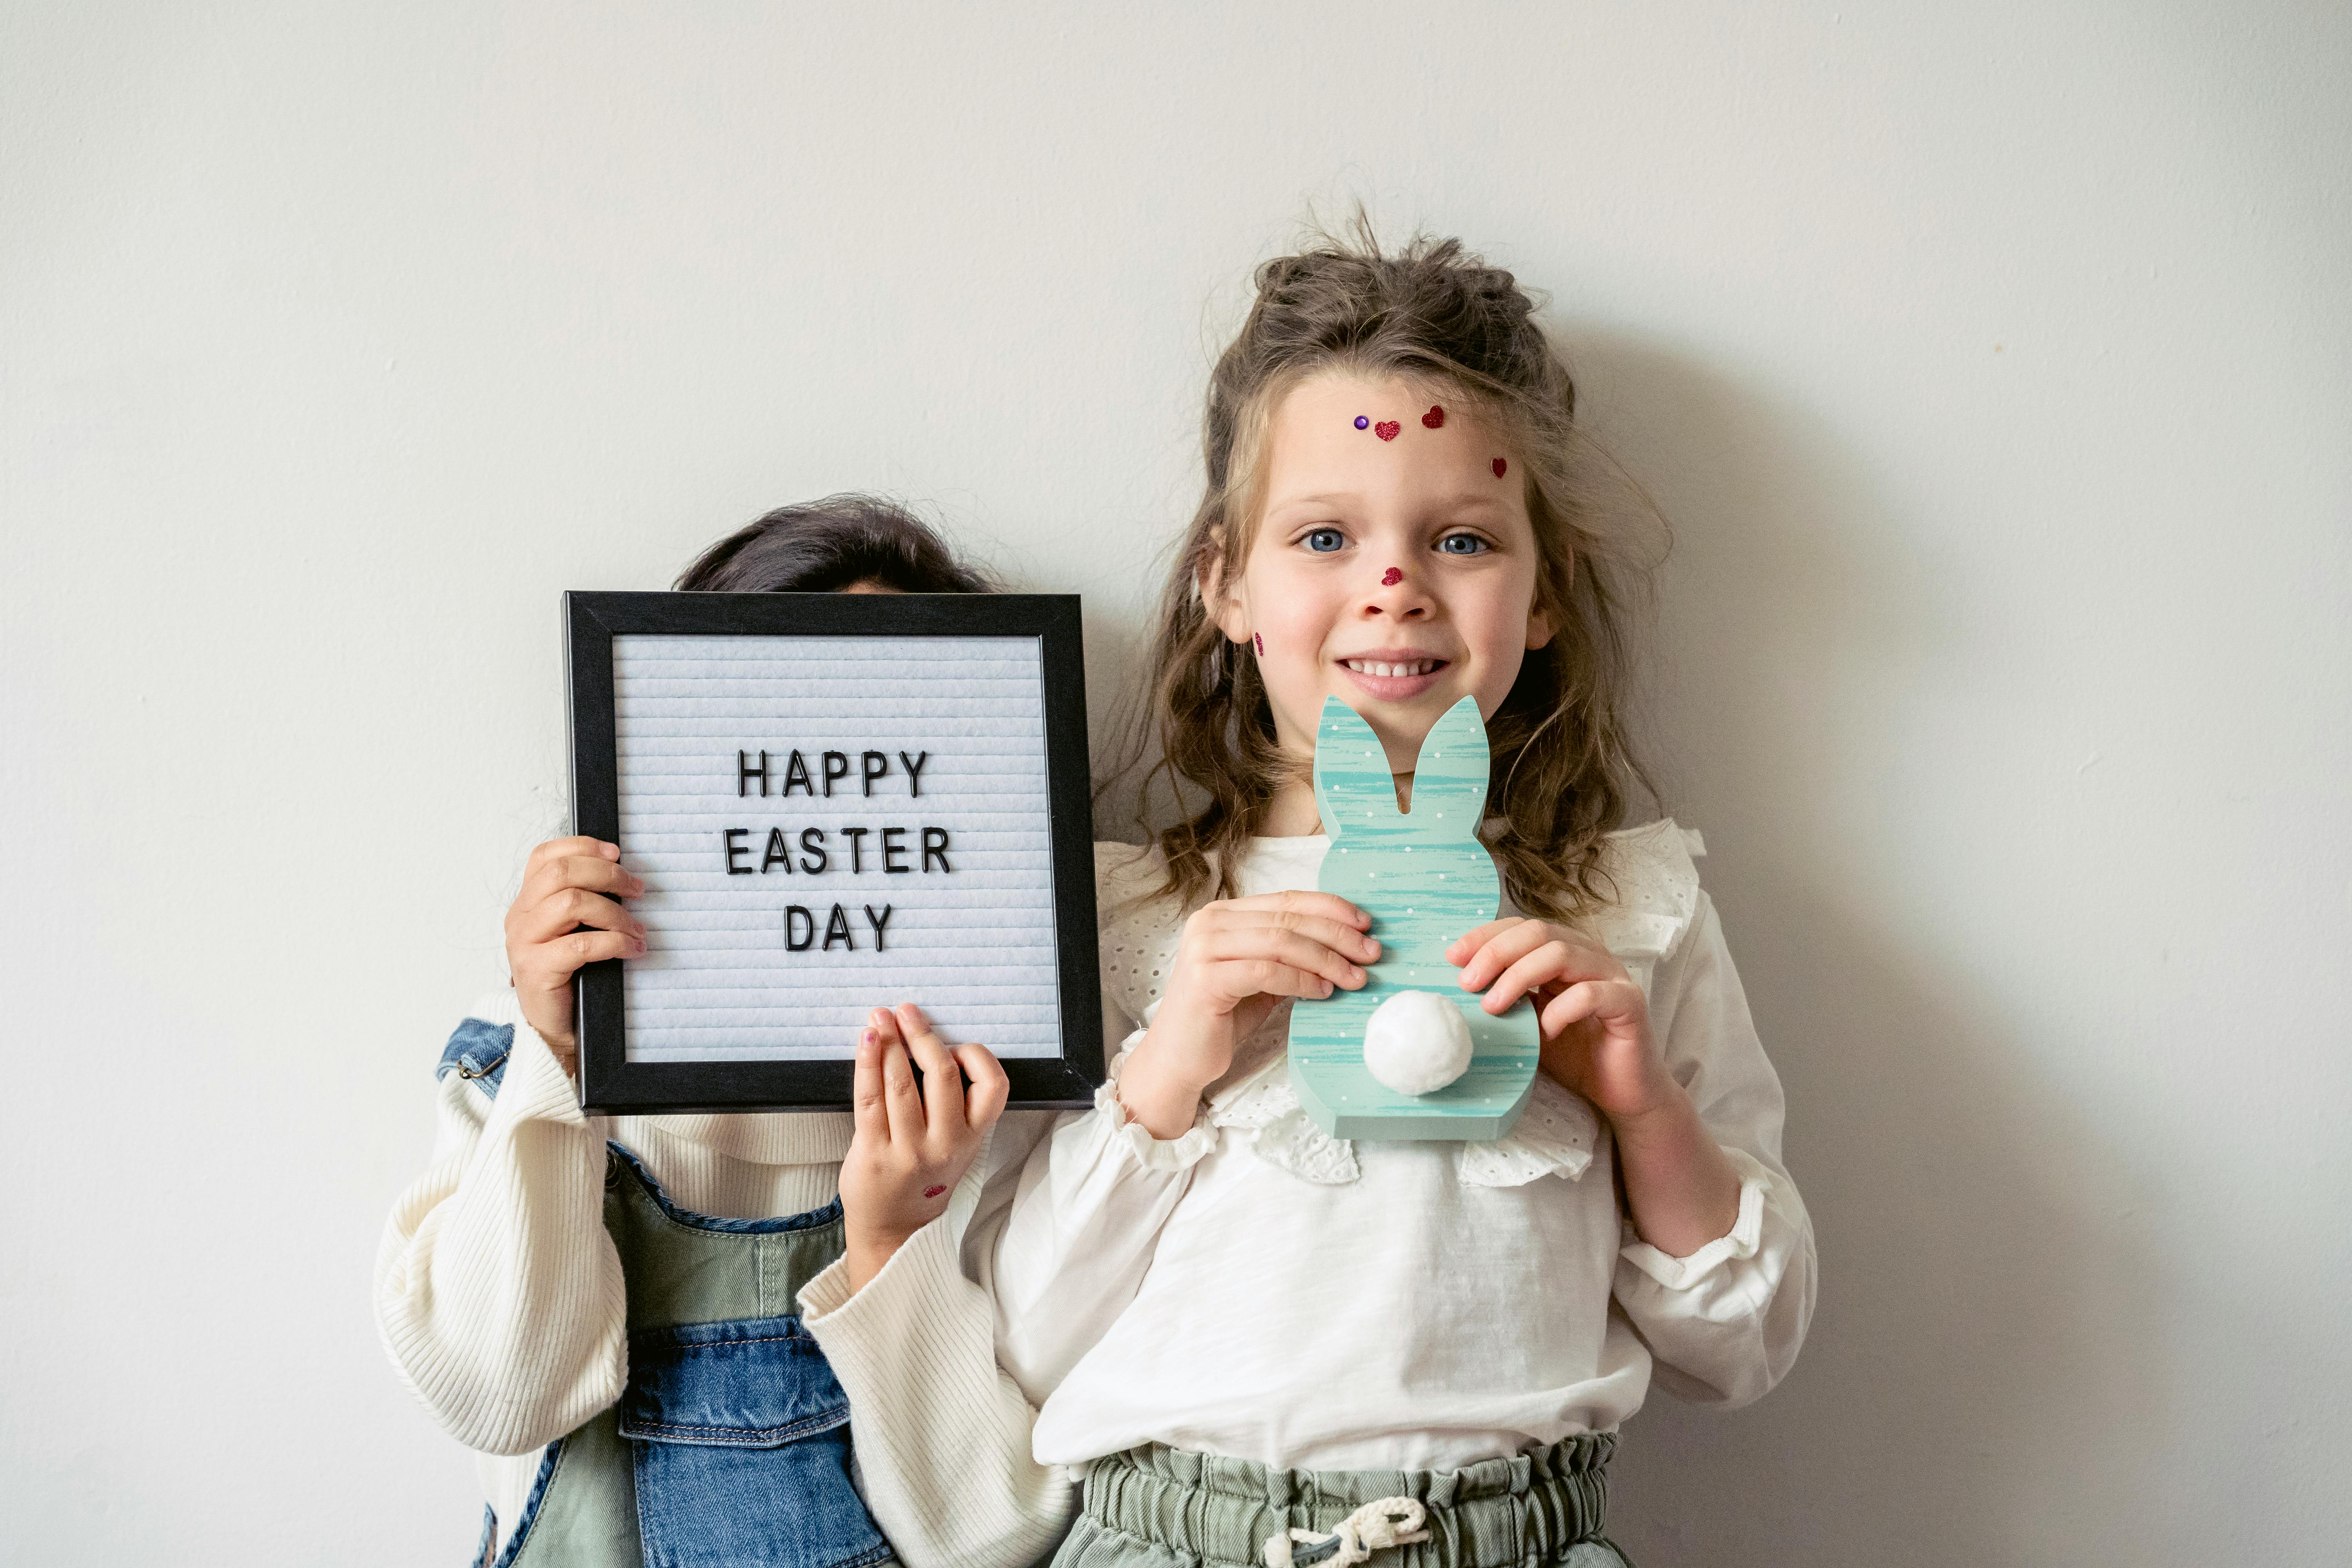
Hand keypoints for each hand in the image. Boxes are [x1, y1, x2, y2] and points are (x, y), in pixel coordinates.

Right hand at [504, 836, 645, 1073]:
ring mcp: (523, 943)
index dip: (582, 846)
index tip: (617, 852)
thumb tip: (622, 874)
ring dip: (614, 912)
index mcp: (527, 902)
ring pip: (570, 902)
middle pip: (560, 873)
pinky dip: (615, 942)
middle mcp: (519, 917)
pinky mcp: (536, 969)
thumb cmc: (570, 977)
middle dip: (606, 874)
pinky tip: (633, 949)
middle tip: (637, 889)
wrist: (553, 1029)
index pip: (544, 856)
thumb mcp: (573, 931)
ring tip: (638, 929)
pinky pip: (581, 944)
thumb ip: (584, 903)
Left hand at [839, 1003, 1009, 1292]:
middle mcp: (946, 1144)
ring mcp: (909, 1150)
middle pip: (942, 1075)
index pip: (993, 1087)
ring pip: (901, 1082)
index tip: (953, 1044)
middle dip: (922, 1035)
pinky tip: (867, 1042)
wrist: (895, 1229)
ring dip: (890, 1042)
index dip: (976, 1056)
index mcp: (973, 1138)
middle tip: (907, 1011)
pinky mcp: (873, 1152)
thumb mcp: (957, 1145)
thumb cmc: (924, 1176)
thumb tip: (931, 1042)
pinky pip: (868, 1098)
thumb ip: (954, 1103)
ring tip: (881, 1018)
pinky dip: (868, 1063)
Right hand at [1117, 891, 1376, 1137]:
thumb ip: (1290, 955)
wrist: (1178, 1058)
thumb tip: (1347, 945)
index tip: (1365, 924)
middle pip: (1288, 918)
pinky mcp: (1206, 979)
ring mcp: (1204, 948)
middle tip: (1371, 952)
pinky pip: (1267, 972)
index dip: (1330, 908)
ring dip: (1326, 959)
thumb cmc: (1221, 1017)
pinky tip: (1323, 992)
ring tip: (1355, 977)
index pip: (1286, 900)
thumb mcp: (1261, 977)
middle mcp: (1209, 923)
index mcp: (1223, 914)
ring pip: (1281, 941)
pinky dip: (1301, 981)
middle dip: (1337, 935)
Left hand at [1446, 917, 1672, 1125]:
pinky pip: (1591, 994)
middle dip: (1496, 953)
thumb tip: (1460, 983)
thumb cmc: (1574, 1054)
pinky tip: (1544, 1031)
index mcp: (1565, 951)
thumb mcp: (1529, 1021)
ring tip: (1492, 1005)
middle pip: (1539, 932)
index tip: (1451, 957)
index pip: (1522, 927)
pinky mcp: (1630, 1003)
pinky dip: (1560, 1009)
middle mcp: (1590, 955)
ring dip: (1519, 976)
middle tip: (1467, 983)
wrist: (1621, 1093)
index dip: (1486, 936)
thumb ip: (1506, 997)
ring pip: (1562, 954)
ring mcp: (1613, 976)